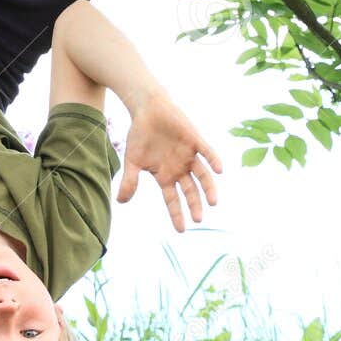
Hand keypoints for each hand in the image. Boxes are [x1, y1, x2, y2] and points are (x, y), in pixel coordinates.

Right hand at [117, 88, 221, 230]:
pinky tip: (220, 170)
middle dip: (194, 204)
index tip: (181, 230)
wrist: (147, 110)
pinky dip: (213, 160)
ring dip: (208, 188)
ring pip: (202, 175)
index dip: (177, 214)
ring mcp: (189, 155)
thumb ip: (129, 181)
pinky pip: (207, 152)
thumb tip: (120, 202)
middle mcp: (180, 169)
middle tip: (198, 219)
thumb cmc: (140, 136)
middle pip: (190, 190)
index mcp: (166, 176)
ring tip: (213, 202)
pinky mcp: (195, 140)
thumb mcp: (132, 161)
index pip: (173, 199)